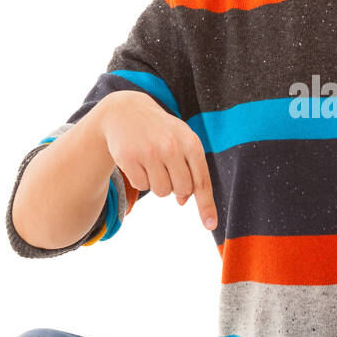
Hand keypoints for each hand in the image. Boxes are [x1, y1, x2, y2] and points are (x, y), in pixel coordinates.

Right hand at [96, 90, 218, 228]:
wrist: (126, 111)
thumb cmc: (162, 132)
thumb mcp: (182, 143)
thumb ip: (190, 170)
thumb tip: (183, 201)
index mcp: (190, 142)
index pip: (202, 180)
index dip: (207, 205)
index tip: (210, 225)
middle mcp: (171, 146)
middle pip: (182, 190)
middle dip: (177, 187)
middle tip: (168, 169)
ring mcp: (148, 152)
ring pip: (161, 191)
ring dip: (158, 184)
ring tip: (152, 162)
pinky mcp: (128, 158)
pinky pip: (141, 186)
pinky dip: (141, 179)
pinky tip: (138, 161)